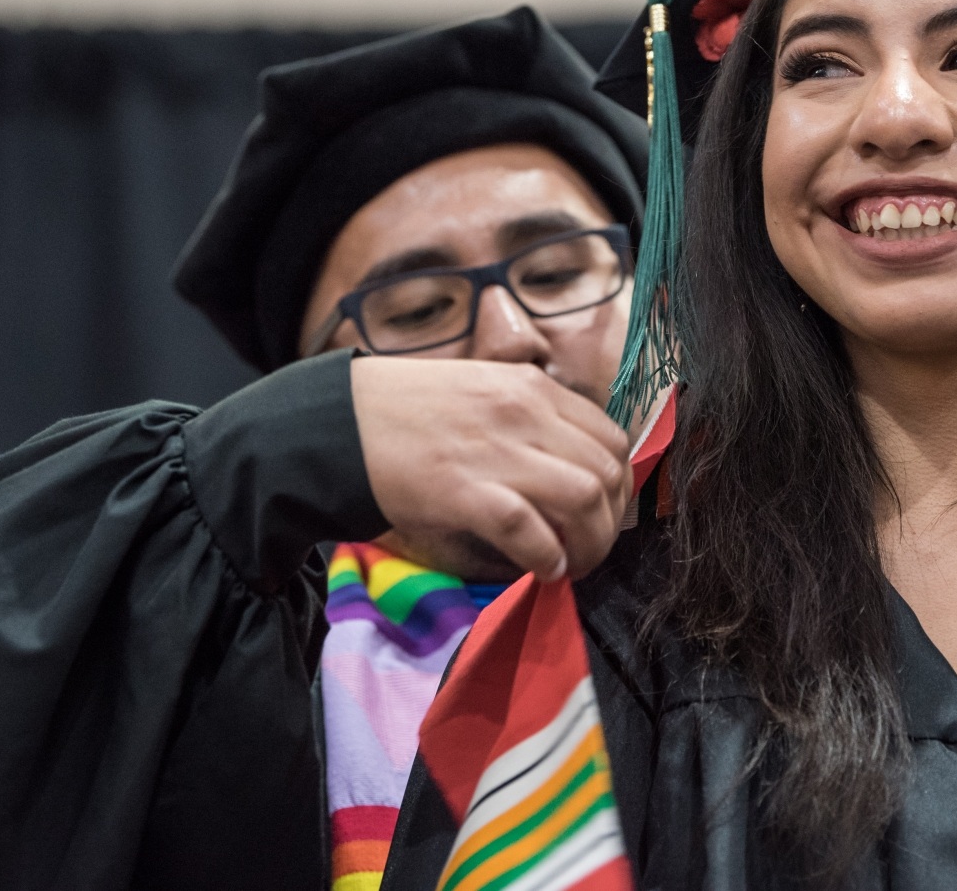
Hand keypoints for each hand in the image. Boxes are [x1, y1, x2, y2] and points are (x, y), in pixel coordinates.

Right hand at [351, 358, 630, 580]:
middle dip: (611, 521)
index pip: (611, 438)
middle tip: (592, 547)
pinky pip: (530, 529)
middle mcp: (525, 414)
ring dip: (590, 544)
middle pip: (607, 473)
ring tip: (573, 564)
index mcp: (532, 388)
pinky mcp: (464, 491)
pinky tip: (543, 569)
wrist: (336, 422)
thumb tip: (569, 465)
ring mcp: (497, 451)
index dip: (619, 485)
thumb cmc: (407, 411)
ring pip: (584, 499)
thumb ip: (530, 418)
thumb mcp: (483, 390)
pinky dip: (547, 556)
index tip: (604, 512)